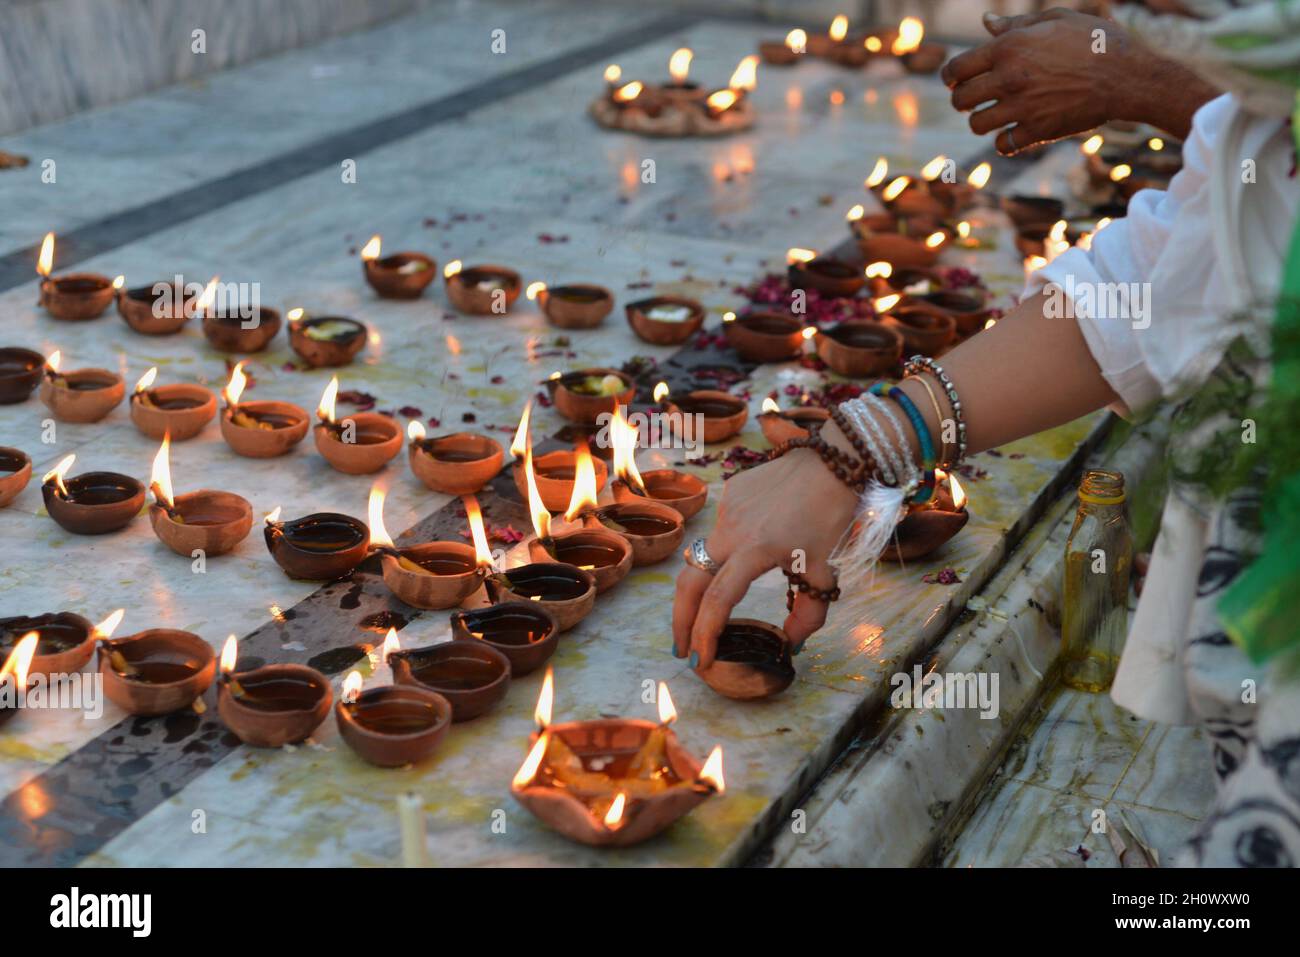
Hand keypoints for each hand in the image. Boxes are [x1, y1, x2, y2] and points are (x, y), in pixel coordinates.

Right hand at [671, 429, 858, 667]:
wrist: (832, 463)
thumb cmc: (832, 518)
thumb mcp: (825, 573)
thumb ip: (808, 614)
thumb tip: (792, 645)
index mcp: (756, 550)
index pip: (717, 601)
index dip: (704, 634)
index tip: (701, 660)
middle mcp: (732, 530)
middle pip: (689, 582)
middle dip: (681, 620)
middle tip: (683, 648)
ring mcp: (726, 509)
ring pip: (704, 556)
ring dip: (704, 586)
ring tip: (710, 609)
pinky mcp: (729, 495)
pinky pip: (721, 530)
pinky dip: (727, 551)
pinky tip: (749, 551)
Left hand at [942, 8, 1133, 154]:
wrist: (1127, 75)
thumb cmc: (1094, 41)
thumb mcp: (1056, 20)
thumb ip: (1016, 24)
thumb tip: (986, 22)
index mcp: (1009, 48)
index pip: (956, 69)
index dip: (950, 77)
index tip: (955, 81)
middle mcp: (1009, 78)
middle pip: (960, 100)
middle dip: (961, 100)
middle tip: (972, 100)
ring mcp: (1022, 107)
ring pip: (977, 124)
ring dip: (981, 121)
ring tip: (993, 115)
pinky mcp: (1037, 130)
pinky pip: (1003, 145)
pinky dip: (1004, 142)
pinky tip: (1012, 133)